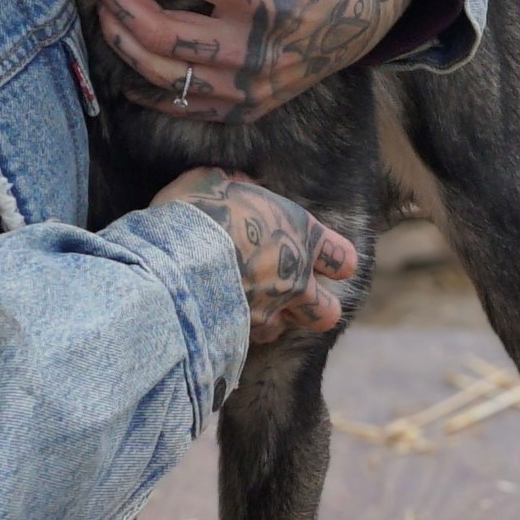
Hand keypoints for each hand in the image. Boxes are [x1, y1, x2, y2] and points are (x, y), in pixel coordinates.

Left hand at [79, 0, 417, 123]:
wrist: (363, 28)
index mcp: (274, 6)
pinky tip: (125, 57)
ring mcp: (245, 88)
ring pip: (161, 72)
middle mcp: (254, 54)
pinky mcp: (241, 108)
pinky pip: (180, 105)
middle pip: (164, 32)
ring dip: (120, 38)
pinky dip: (145, 87)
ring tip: (101, 6)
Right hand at [155, 166, 356, 342]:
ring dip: (270, 321)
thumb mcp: (215, 180)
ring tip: (246, 307)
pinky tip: (219, 319)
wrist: (176, 257)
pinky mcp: (242, 334)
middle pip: (329, 311)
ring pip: (285, 330)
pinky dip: (237, 332)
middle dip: (315, 308)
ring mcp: (270, 310)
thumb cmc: (200, 211)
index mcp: (301, 234)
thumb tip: (239, 184)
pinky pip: (247, 339)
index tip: (322, 259)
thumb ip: (236, 184)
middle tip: (292, 296)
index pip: (342, 258)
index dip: (335, 261)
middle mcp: (295, 278)